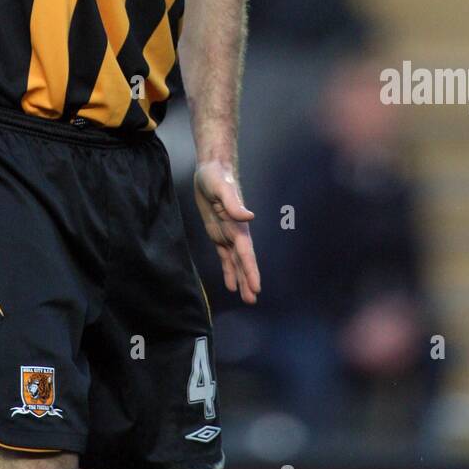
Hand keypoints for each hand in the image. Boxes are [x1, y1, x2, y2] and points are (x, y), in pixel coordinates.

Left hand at [194, 161, 260, 304]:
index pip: (246, 253)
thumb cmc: (217, 176)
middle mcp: (235, 232)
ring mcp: (227, 234)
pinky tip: (231, 284)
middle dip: (248, 280)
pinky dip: (228, 270)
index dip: (251, 270)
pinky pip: (224, 256)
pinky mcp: (218, 233)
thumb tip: (249, 217)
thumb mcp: (222, 187)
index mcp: (238, 225)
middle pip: (243, 261)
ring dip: (241, 279)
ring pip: (235, 262)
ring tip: (247, 298)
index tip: (257, 287)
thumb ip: (234, 203)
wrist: (212, 168)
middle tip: (253, 300)